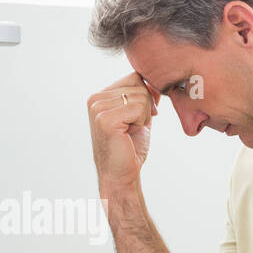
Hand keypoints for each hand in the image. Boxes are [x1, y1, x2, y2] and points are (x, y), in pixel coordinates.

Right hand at [88, 72, 160, 192]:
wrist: (122, 174)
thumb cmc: (130, 148)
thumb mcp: (139, 117)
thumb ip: (145, 98)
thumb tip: (157, 82)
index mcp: (100, 96)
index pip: (134, 77)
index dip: (146, 96)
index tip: (140, 117)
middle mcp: (95, 99)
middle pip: (139, 85)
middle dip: (146, 107)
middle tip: (134, 127)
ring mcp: (98, 108)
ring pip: (141, 96)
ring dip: (143, 117)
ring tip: (130, 131)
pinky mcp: (105, 119)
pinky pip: (138, 108)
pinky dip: (141, 122)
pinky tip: (129, 134)